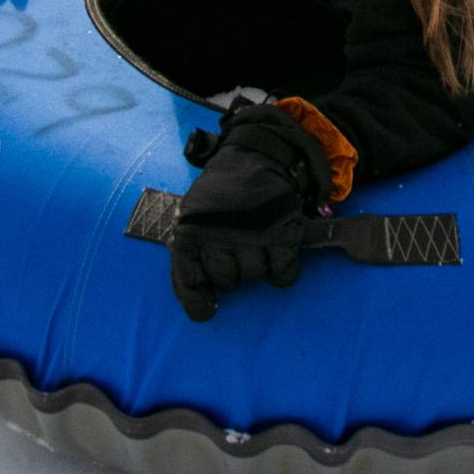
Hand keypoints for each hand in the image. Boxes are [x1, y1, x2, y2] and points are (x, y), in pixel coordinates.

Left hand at [170, 104, 332, 321]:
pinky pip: (283, 273)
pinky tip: (276, 256)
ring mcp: (253, 233)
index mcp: (190, 232)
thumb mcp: (190, 219)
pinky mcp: (283, 231)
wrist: (250, 161)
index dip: (198, 302)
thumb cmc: (216, 199)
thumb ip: (190, 257)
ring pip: (256, 277)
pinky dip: (281, 272)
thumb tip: (202, 307)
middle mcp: (219, 234)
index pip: (191, 280)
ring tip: (254, 250)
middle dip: (231, 276)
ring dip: (256, 271)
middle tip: (235, 257)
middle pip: (228, 281)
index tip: (207, 312)